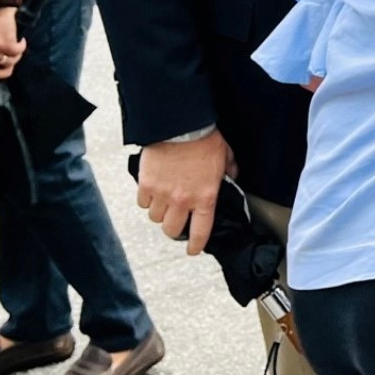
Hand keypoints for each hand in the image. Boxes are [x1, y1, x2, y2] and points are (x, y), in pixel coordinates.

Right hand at [138, 131, 236, 255]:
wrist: (181, 125)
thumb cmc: (204, 139)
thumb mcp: (226, 157)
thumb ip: (229, 172)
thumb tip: (231, 177)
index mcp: (205, 197)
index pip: (200, 231)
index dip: (196, 245)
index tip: (193, 249)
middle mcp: (182, 200)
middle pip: (171, 230)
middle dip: (174, 229)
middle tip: (176, 221)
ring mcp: (162, 194)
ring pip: (155, 218)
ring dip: (160, 212)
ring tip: (165, 201)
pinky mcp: (146, 184)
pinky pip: (143, 203)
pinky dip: (147, 200)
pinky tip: (153, 191)